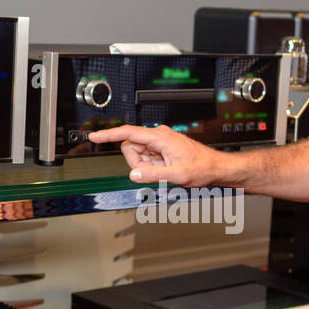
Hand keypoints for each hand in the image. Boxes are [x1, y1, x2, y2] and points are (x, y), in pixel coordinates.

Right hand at [84, 124, 222, 186]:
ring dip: (145, 166)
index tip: (94, 136)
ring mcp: (159, 142)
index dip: (109, 135)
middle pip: (130, 147)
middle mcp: (158, 136)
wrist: (215, 167)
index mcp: (160, 137)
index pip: (127, 133)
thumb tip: (134, 174)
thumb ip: (153, 175)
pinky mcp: (161, 148)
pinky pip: (146, 158)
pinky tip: (165, 169)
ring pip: (137, 154)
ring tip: (165, 171)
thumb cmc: (202, 167)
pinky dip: (151, 167)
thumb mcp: (177, 175)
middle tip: (156, 172)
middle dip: (136, 162)